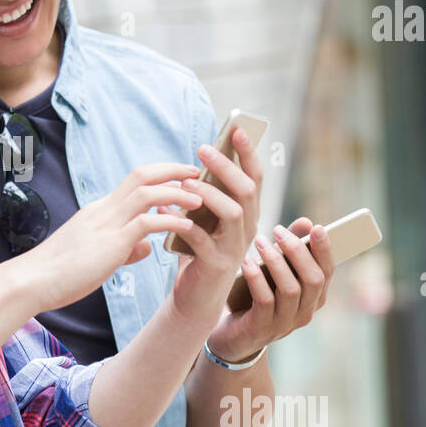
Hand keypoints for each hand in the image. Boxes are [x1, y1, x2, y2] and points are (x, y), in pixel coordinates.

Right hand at [18, 162, 204, 313]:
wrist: (32, 282)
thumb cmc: (60, 273)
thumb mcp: (96, 257)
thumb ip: (124, 249)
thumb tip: (146, 247)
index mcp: (99, 211)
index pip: (133, 182)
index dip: (159, 176)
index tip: (181, 178)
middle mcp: (103, 210)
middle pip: (141, 175)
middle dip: (172, 170)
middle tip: (196, 172)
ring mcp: (105, 224)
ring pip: (146, 193)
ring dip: (177, 193)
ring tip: (201, 197)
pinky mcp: (110, 243)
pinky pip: (146, 223)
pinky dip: (170, 221)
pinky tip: (188, 227)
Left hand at [165, 127, 263, 331]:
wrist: (194, 298)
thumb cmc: (198, 253)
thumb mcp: (202, 220)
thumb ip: (200, 197)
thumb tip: (188, 169)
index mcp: (247, 213)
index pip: (254, 177)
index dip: (247, 152)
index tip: (236, 129)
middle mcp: (248, 228)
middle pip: (247, 189)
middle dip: (226, 166)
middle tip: (203, 150)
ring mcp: (236, 248)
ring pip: (234, 212)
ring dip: (210, 194)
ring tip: (187, 184)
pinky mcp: (218, 265)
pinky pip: (205, 240)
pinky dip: (188, 224)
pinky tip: (171, 214)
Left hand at [206, 216, 334, 362]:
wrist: (232, 336)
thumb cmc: (255, 297)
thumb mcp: (273, 272)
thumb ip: (290, 249)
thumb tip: (306, 221)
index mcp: (314, 298)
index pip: (327, 272)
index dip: (325, 250)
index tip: (317, 227)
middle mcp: (305, 312)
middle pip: (313, 280)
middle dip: (297, 252)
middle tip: (278, 230)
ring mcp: (285, 323)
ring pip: (291, 290)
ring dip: (276, 262)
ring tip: (260, 241)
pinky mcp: (262, 328)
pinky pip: (265, 301)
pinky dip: (256, 278)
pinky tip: (246, 262)